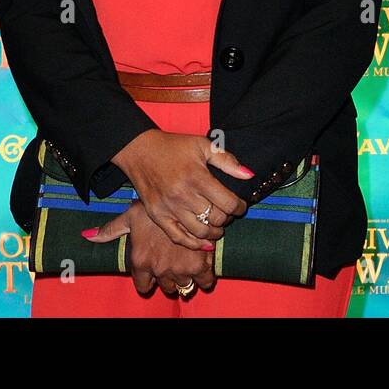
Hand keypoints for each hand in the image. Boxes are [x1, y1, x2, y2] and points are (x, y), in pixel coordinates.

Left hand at [84, 201, 216, 296]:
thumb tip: (86, 235)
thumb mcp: (130, 215)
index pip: (143, 286)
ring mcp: (181, 269)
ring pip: (184, 286)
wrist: (184, 197)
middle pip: (166, 287)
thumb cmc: (154, 204)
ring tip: (186, 262)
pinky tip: (203, 265)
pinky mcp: (201, 265)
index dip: (148, 278)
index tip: (154, 270)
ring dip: (185, 277)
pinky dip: (205, 277)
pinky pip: (205, 281)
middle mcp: (159, 269)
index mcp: (141, 260)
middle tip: (172, 262)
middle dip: (168, 277)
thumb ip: (111, 230)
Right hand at [111, 129, 250, 248]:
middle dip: (227, 218)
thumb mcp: (202, 145)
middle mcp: (183, 195)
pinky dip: (194, 243)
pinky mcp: (158, 216)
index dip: (239, 207)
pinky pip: (179, 237)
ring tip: (216, 226)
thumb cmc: (173, 146)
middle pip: (216, 219)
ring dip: (214, 232)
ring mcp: (169, 208)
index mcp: (197, 177)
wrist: (139, 150)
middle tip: (227, 213)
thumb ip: (227, 160)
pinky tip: (203, 241)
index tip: (240, 205)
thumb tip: (248, 175)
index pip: (228, 203)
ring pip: (200, 232)